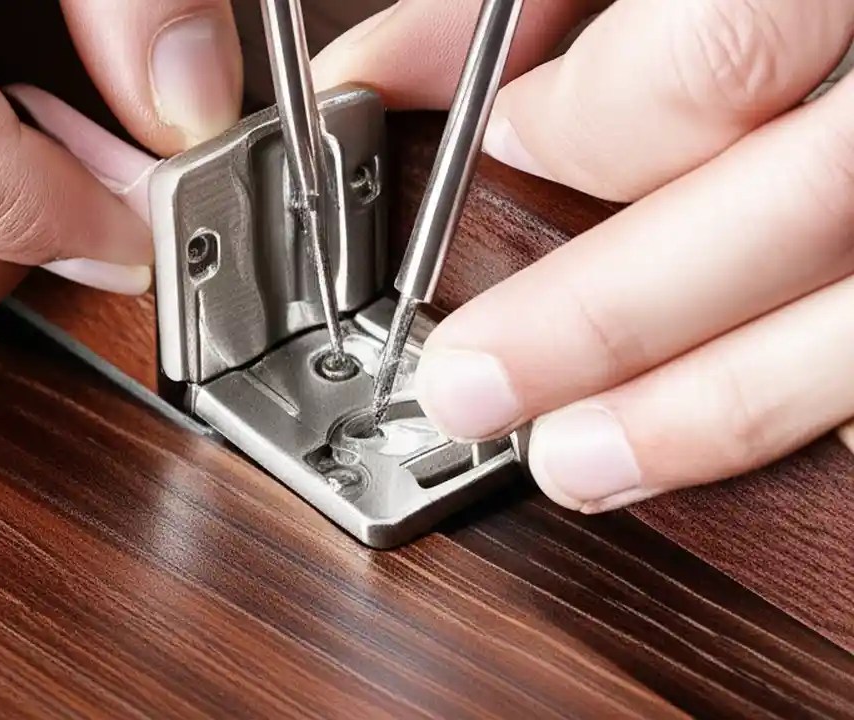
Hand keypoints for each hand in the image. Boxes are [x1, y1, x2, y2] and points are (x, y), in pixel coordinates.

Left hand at [315, 1, 853, 511]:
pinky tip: (724, 419)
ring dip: (715, 408)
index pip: (712, 60)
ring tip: (576, 459)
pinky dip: (807, 401)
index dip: (585, 125)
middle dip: (609, 318)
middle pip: (804, 208)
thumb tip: (389, 72)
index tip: (504, 142)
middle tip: (472, 386)